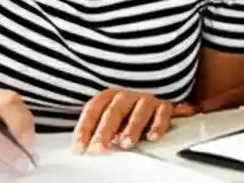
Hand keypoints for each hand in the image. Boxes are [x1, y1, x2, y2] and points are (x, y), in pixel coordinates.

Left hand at [72, 89, 195, 153]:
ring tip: (125, 143)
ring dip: (132, 127)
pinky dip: (158, 125)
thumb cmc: (127, 116)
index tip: (80, 147)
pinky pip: (162, 113)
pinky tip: (152, 137)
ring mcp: (146, 100)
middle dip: (105, 131)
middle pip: (114, 111)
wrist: (154, 105)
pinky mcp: (164, 106)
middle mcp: (127, 96)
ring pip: (139, 110)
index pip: (93, 109)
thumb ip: (98, 130)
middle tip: (99, 148)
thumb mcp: (110, 121)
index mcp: (109, 97)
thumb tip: (81, 148)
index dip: (85, 127)